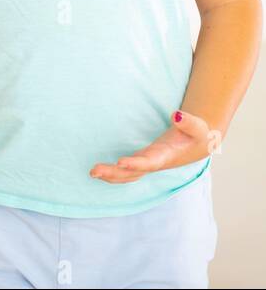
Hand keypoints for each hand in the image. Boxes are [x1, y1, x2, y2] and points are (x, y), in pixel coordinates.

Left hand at [90, 110, 216, 182]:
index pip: (150, 162)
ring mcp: (147, 164)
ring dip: (110, 175)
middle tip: (94, 171)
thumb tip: (175, 114)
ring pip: (128, 175)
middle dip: (114, 173)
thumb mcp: (197, 127)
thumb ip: (188, 121)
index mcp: (166, 156)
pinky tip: (98, 173)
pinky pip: (126, 172)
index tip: (121, 162)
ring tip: (92, 172)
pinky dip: (113, 174)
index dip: (136, 164)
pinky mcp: (143, 161)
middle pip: (133, 172)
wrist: (198, 145)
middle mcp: (155, 163)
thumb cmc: (196, 135)